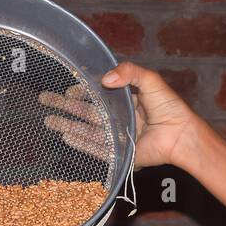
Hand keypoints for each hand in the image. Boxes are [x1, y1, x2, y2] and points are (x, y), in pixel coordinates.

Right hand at [39, 61, 198, 171]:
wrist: (180, 135)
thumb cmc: (170, 107)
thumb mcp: (150, 80)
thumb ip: (128, 72)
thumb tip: (104, 80)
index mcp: (124, 101)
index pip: (96, 95)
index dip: (81, 91)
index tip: (67, 88)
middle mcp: (119, 118)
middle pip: (86, 112)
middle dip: (65, 106)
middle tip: (44, 101)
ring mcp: (118, 136)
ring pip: (87, 130)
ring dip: (67, 125)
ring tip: (48, 121)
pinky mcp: (119, 152)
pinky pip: (96, 148)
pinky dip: (80, 143)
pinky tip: (65, 136)